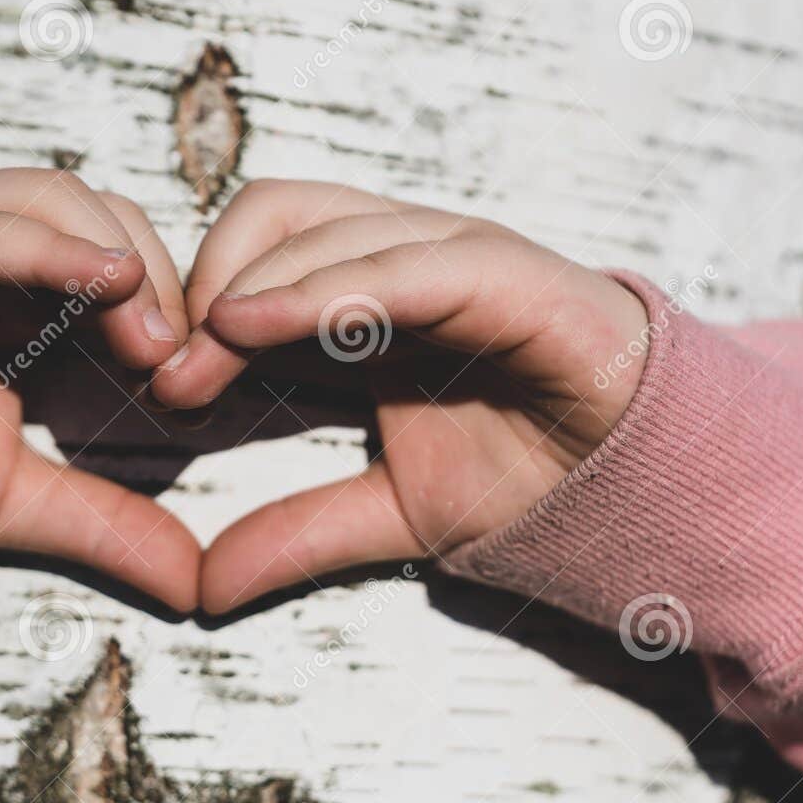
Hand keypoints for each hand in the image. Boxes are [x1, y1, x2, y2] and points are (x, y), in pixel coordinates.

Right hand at [0, 169, 199, 610]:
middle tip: (185, 363)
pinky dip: (36, 242)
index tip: (205, 390)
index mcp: (16, 302)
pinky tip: (100, 279)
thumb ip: (105, 525)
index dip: (178, 309)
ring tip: (151, 332)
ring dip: (112, 253)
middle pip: (100, 216)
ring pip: (41, 198)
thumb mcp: (13, 505)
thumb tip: (199, 584)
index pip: (123, 264)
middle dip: (161, 279)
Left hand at [148, 180, 649, 613]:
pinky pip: (413, 262)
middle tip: (175, 375)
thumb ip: (299, 535)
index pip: (257, 259)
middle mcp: (401, 263)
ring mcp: (455, 258)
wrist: (640, 486)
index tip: (162, 389)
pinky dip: (333, 285)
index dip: (198, 310)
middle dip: (210, 284)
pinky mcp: (511, 275)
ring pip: (331, 228)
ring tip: (206, 351)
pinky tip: (264, 323)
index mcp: (365, 302)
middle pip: (276, 216)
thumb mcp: (389, 515)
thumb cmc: (524, 475)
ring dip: (258, 286)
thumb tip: (202, 587)